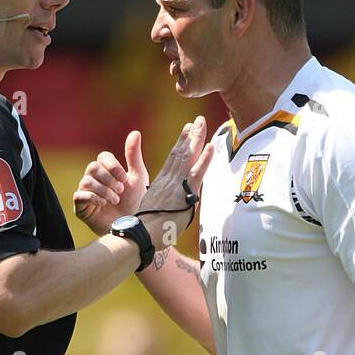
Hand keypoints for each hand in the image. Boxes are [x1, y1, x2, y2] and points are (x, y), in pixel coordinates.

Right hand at [73, 130, 149, 234]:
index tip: (125, 179)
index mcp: (107, 171)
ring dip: (103, 190)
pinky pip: (79, 196)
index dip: (113, 166)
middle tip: (120, 191)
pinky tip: (104, 204)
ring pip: (86, 181)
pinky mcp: (81, 209)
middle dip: (108, 178)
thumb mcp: (138, 178)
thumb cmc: (137, 204)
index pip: (103, 157)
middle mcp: (95, 180)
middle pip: (92, 167)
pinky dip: (93, 197)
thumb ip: (134, 156)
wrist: (134, 229)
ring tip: (115, 200)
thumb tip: (135, 132)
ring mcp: (87, 194)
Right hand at [138, 115, 212, 248]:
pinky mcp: (185, 193)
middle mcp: (169, 180)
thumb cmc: (146, 229)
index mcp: (161, 183)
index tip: (186, 131)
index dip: (180, 144)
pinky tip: (210, 146)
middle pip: (181, 153)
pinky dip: (205, 159)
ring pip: (188, 157)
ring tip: (202, 123)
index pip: (172, 159)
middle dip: (190, 136)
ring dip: (197, 139)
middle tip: (197, 120)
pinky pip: (197, 172)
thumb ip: (163, 204)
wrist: (143, 234)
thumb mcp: (152, 211)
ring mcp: (177, 185)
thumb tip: (170, 207)